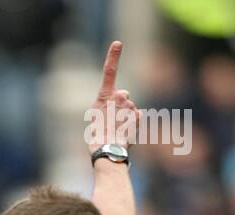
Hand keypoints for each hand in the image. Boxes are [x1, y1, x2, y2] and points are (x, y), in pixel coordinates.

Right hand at [86, 39, 138, 153]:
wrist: (106, 150)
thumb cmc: (98, 136)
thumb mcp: (96, 116)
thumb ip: (109, 103)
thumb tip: (124, 96)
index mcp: (104, 96)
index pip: (109, 72)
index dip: (113, 57)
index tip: (118, 43)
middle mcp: (119, 96)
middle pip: (123, 95)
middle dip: (120, 104)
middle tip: (112, 121)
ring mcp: (130, 105)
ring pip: (130, 108)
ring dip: (125, 117)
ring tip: (117, 130)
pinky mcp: (138, 115)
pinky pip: (136, 117)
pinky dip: (132, 124)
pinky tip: (125, 133)